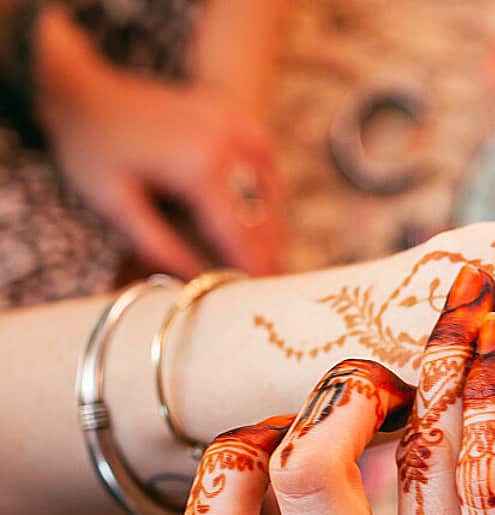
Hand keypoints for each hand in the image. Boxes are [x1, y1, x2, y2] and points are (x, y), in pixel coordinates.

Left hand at [35, 7, 281, 277]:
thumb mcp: (115, 205)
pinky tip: (253, 216)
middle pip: (262, 217)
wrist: (83, 92)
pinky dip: (262, 195)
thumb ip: (160, 248)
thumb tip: (200, 283)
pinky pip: (264, 168)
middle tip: (269, 286)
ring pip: (269, 194)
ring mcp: (239, 126)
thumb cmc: (92, 149)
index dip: (253, 270)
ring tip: (265, 261)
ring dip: (267, 227)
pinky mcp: (238, 119)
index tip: (262, 300)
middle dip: (266, 254)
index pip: (239, 234)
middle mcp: (230, 142)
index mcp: (201, 166)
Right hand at [177, 267, 494, 514]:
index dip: (231, 462)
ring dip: (438, 362)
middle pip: (302, 480)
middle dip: (337, 395)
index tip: (281, 423)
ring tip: (466, 307)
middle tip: (380, 370)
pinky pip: (490, 479)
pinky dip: (491, 396)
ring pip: (413, 459)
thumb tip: (316, 482)